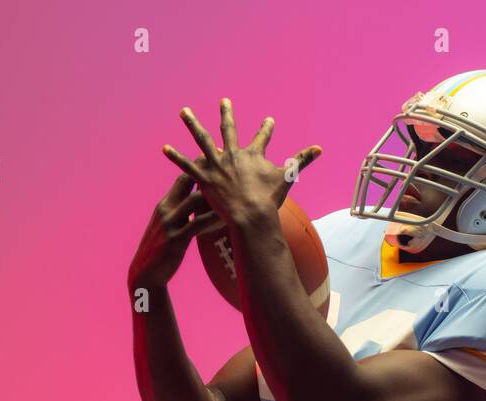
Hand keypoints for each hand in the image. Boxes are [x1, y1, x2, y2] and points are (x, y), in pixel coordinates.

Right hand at [127, 164, 222, 290]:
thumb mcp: (169, 227)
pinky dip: (214, 219)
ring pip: (195, 200)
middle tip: (231, 163)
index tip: (217, 156)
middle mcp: (166, 208)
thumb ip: (182, 214)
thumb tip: (199, 205)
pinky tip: (228, 218)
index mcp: (165, 204)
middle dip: (209, 170)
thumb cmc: (161, 250)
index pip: (183, 176)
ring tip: (235, 190)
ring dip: (216, 194)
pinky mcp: (175, 239)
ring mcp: (170, 223)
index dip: (199, 164)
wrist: (146, 272)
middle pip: (188, 179)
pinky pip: (198, 225)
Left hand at [163, 98, 320, 228]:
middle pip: (228, 129)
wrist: (250, 215)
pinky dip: (176, 157)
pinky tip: (165, 148)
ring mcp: (216, 165)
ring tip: (183, 111)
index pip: (262, 136)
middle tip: (224, 101)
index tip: (268, 120)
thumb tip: (320, 148)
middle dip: (227, 114)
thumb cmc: (268, 198)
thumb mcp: (287, 178)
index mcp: (252, 154)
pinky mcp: (203, 178)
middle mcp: (232, 154)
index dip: (266, 128)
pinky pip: (187, 165)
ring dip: (192, 124)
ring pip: (202, 139)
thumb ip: (302, 161)